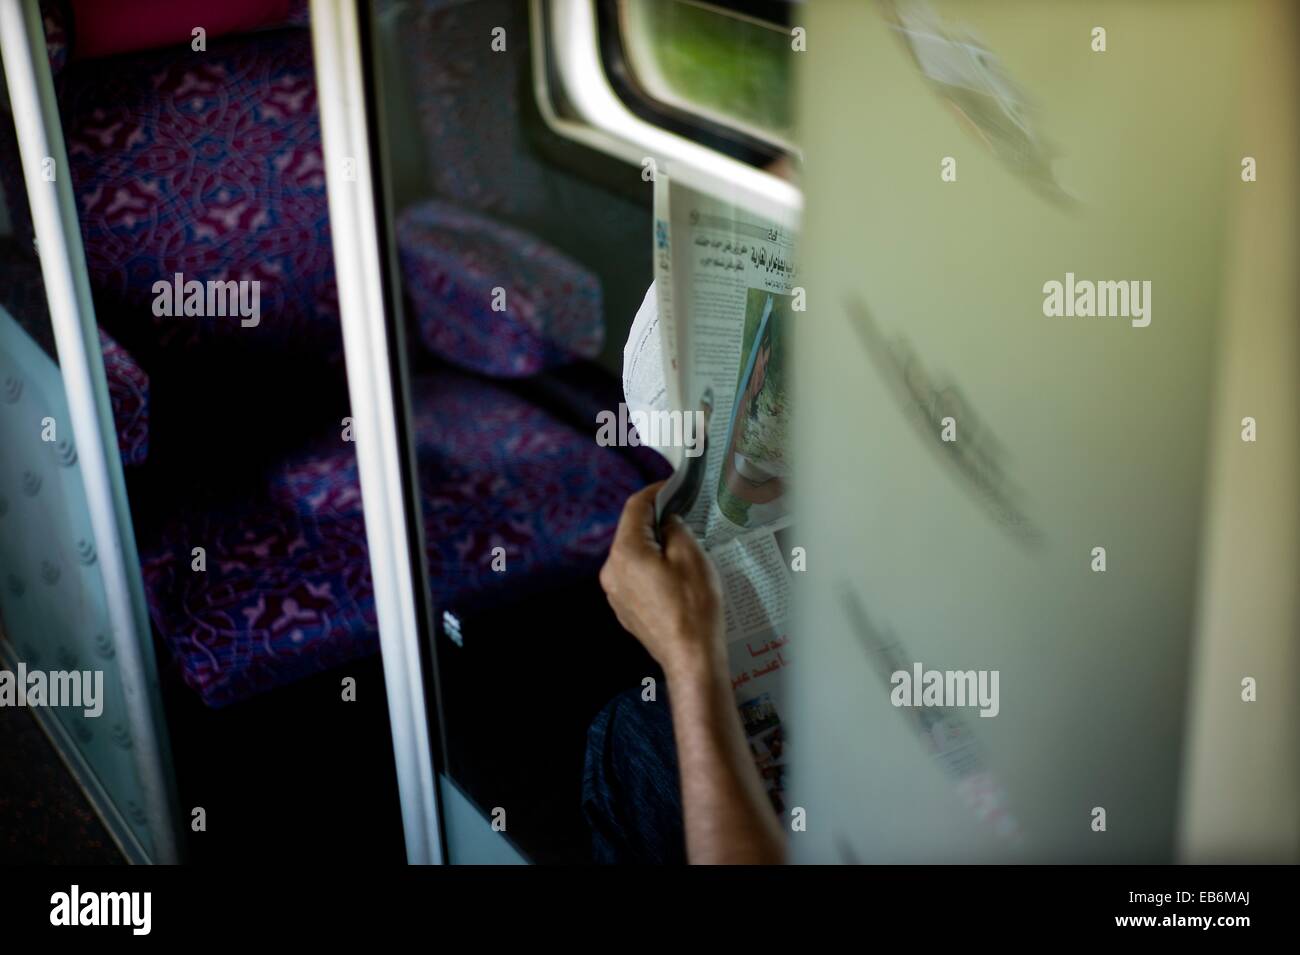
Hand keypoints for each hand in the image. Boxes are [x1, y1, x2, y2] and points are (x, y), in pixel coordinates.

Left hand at [599, 482, 725, 681]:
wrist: (690, 657)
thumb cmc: (694, 605)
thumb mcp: (692, 555)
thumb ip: (675, 527)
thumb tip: (667, 521)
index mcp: (625, 551)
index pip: (635, 507)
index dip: (655, 492)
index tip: (673, 486)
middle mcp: (611, 570)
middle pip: (632, 531)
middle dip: (656, 521)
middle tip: (684, 516)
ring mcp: (615, 592)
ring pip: (633, 555)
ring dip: (654, 546)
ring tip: (683, 549)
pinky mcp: (624, 609)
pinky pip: (635, 577)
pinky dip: (651, 568)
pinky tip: (674, 577)